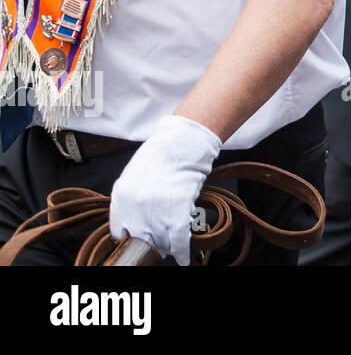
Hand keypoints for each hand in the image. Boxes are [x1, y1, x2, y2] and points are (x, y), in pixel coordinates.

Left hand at [109, 114, 221, 264]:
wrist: (183, 141)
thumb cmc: (162, 153)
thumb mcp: (135, 175)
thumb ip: (130, 198)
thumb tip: (135, 219)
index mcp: (121, 196)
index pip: (119, 231)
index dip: (131, 239)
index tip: (139, 242)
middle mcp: (135, 205)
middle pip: (140, 239)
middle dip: (150, 247)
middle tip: (158, 250)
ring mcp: (157, 207)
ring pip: (160, 241)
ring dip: (168, 250)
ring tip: (173, 253)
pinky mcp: (179, 207)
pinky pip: (178, 237)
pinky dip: (181, 250)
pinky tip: (183, 258)